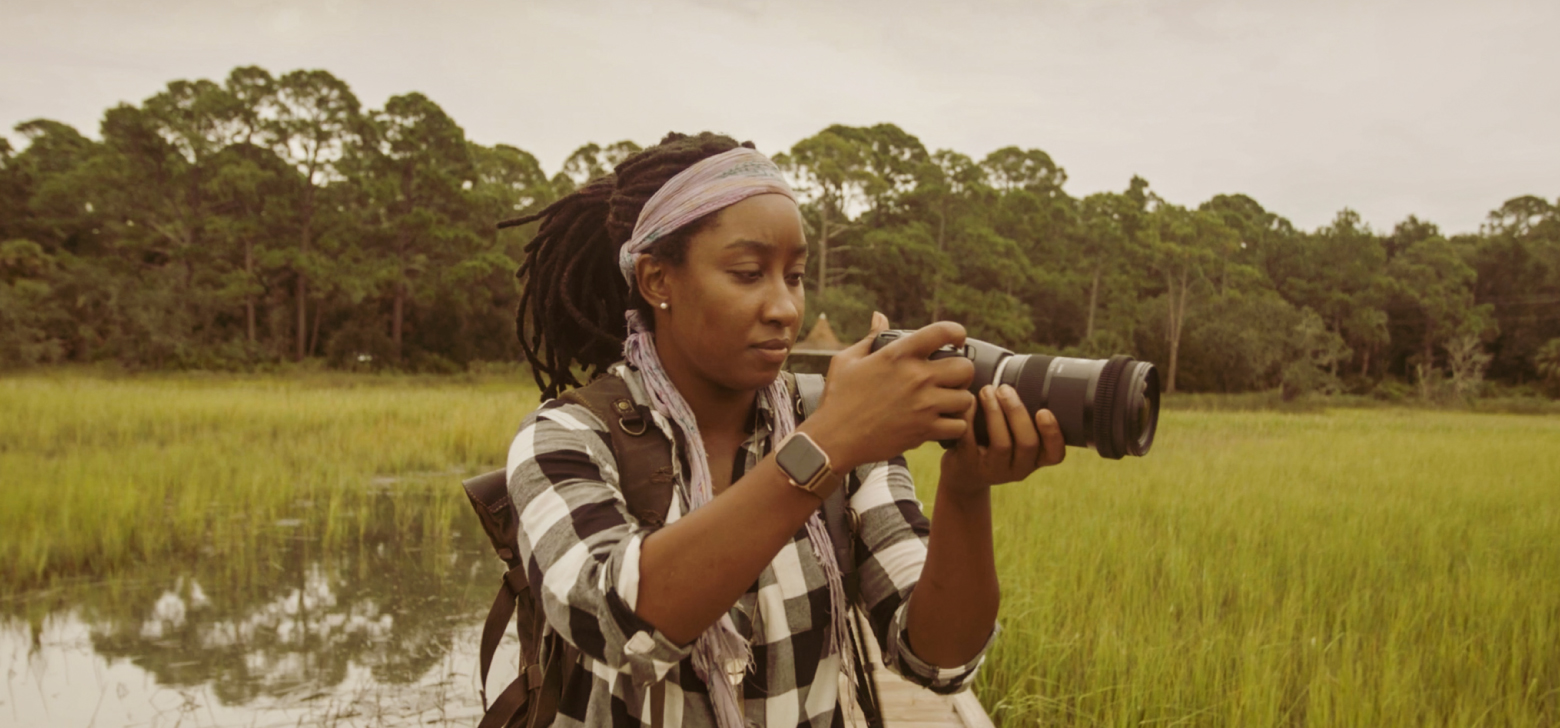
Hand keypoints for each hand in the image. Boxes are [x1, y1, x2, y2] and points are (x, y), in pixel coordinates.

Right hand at [800, 313, 975, 470]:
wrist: (833, 439)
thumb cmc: (838, 398)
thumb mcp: (848, 360)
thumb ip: (870, 338)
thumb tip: (879, 317)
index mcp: (899, 355)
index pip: (943, 331)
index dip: (957, 332)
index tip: (956, 340)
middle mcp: (916, 377)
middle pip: (965, 367)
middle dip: (962, 371)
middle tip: (951, 378)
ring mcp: (923, 406)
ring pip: (966, 398)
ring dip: (959, 400)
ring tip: (947, 403)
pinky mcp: (924, 431)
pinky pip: (959, 426)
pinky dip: (954, 426)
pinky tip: (942, 423)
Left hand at [940, 383, 1064, 494]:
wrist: (964, 473)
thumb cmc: (995, 445)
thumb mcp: (1016, 440)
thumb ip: (1025, 419)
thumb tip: (1029, 374)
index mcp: (1036, 459)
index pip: (1055, 454)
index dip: (1053, 434)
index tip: (1044, 411)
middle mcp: (1019, 469)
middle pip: (1027, 443)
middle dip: (1017, 412)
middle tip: (1005, 389)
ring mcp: (994, 470)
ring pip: (1002, 443)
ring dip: (995, 412)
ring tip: (987, 390)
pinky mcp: (970, 466)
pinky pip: (971, 441)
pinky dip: (970, 418)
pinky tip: (970, 402)